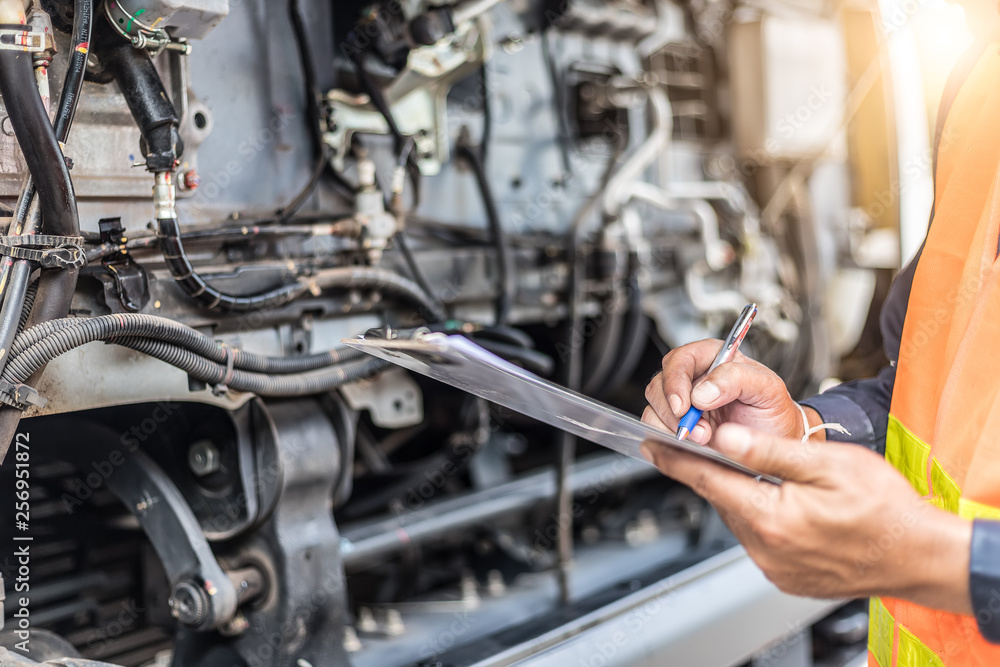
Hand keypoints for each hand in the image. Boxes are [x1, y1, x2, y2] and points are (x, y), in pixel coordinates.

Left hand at [639, 421, 972, 612]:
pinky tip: (785, 506)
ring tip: (766, 476)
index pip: (708, 482)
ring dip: (742, 496)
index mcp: (772, 517)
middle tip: (716, 447)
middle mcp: (767, 548)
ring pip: (740, 519)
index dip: (676, 460)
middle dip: (716, 473)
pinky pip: (760, 540)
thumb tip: (725, 439)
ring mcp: (776, 566)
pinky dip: (762, 518)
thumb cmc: (885, 509)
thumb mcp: (827, 465)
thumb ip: (770, 452)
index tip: (650, 445)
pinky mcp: (787, 576)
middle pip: (723, 500)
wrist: (921, 555)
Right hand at [644, 339, 810, 444]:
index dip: (676, 381)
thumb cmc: (774, 412)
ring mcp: (683, 404)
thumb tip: (701, 392)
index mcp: (713, 358)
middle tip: (698, 430)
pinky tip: (693, 445)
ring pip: (653, 408)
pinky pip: (656, 429)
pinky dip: (667, 439)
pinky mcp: (678, 427)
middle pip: (659, 385)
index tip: (686, 405)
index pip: (680, 360)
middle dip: (674, 412)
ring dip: (672, 428)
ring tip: (703, 438)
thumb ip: (736, 378)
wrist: (778, 443)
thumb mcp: (768, 388)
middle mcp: (693, 379)